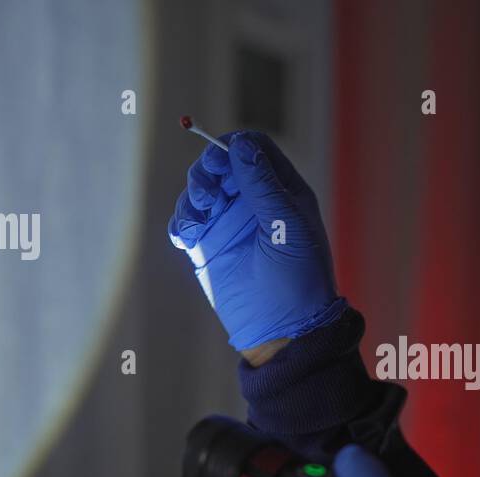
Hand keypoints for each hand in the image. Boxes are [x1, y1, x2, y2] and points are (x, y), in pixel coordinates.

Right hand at [168, 131, 343, 350]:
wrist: (283, 328)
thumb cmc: (298, 277)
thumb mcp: (287, 227)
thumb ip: (263, 185)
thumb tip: (240, 145)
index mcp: (281, 190)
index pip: (254, 149)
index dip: (233, 146)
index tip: (218, 157)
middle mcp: (253, 201)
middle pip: (220, 164)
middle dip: (206, 171)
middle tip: (205, 191)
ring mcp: (229, 222)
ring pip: (200, 190)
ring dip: (192, 197)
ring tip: (197, 221)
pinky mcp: (208, 245)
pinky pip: (186, 221)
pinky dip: (181, 222)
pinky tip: (186, 236)